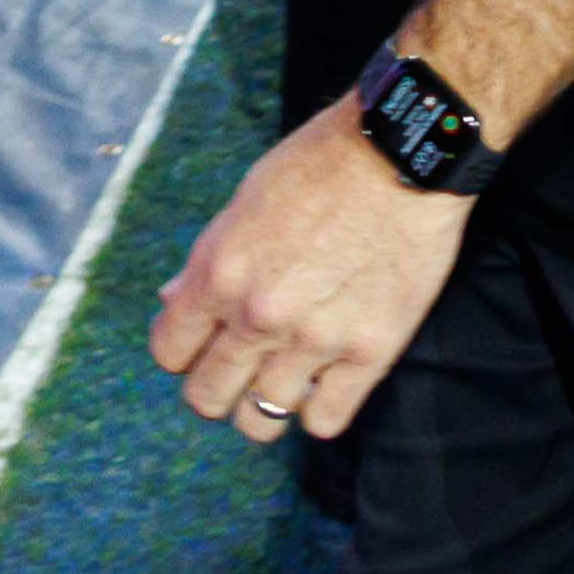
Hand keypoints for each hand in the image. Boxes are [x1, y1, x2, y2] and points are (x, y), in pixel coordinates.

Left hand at [150, 105, 471, 443]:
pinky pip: (323, 423)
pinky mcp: (370, 353)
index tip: (204, 339)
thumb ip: (209, 259)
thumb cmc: (321, 163)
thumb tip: (174, 300)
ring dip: (265, 401)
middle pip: (207, 398)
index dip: (184, 348)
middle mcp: (259, 315)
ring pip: (260, 420)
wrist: (403, 151)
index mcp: (221, 272)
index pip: (169, 352)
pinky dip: (319, 408)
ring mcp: (315, 340)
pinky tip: (327, 377)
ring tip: (284, 373)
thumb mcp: (247, 198)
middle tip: (241, 363)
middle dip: (216, 384)